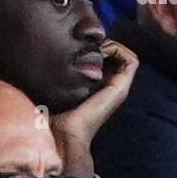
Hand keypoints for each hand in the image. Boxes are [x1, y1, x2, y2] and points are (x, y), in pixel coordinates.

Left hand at [51, 38, 138, 177]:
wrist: (61, 137)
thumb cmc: (50, 115)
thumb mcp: (50, 87)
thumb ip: (54, 73)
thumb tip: (45, 52)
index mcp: (93, 86)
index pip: (101, 58)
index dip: (92, 45)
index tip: (75, 42)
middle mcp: (107, 86)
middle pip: (114, 54)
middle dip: (101, 42)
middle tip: (84, 41)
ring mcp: (117, 87)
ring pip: (125, 55)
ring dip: (110, 44)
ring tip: (93, 46)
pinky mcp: (121, 88)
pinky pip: (131, 61)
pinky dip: (117, 50)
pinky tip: (99, 52)